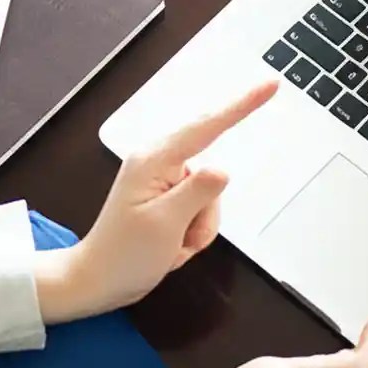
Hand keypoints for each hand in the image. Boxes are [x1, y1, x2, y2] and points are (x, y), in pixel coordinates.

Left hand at [34, 80, 278, 321]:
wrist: (98, 282)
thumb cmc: (123, 255)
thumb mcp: (165, 224)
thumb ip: (199, 192)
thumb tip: (223, 169)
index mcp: (153, 160)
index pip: (206, 127)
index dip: (241, 105)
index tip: (269, 85)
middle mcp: (159, 163)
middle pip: (211, 173)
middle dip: (205, 212)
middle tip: (181, 239)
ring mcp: (164, 181)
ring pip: (211, 196)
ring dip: (199, 227)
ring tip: (172, 246)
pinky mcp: (168, 198)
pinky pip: (202, 209)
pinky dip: (194, 232)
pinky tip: (172, 246)